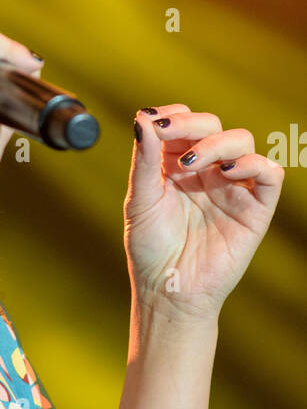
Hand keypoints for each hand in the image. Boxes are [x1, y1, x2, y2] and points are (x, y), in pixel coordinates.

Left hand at [125, 105, 284, 321]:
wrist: (168, 292)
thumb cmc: (150, 251)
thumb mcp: (140, 201)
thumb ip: (143, 160)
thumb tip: (142, 118)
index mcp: (177, 167)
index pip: (185, 124)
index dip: (174, 116)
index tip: (155, 122)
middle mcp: (207, 173)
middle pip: (213, 126)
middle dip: (191, 125)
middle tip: (169, 136)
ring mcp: (232, 188)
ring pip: (242, 141)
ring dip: (217, 143)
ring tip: (191, 165)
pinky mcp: (254, 209)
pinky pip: (269, 174)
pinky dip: (254, 164)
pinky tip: (226, 172)